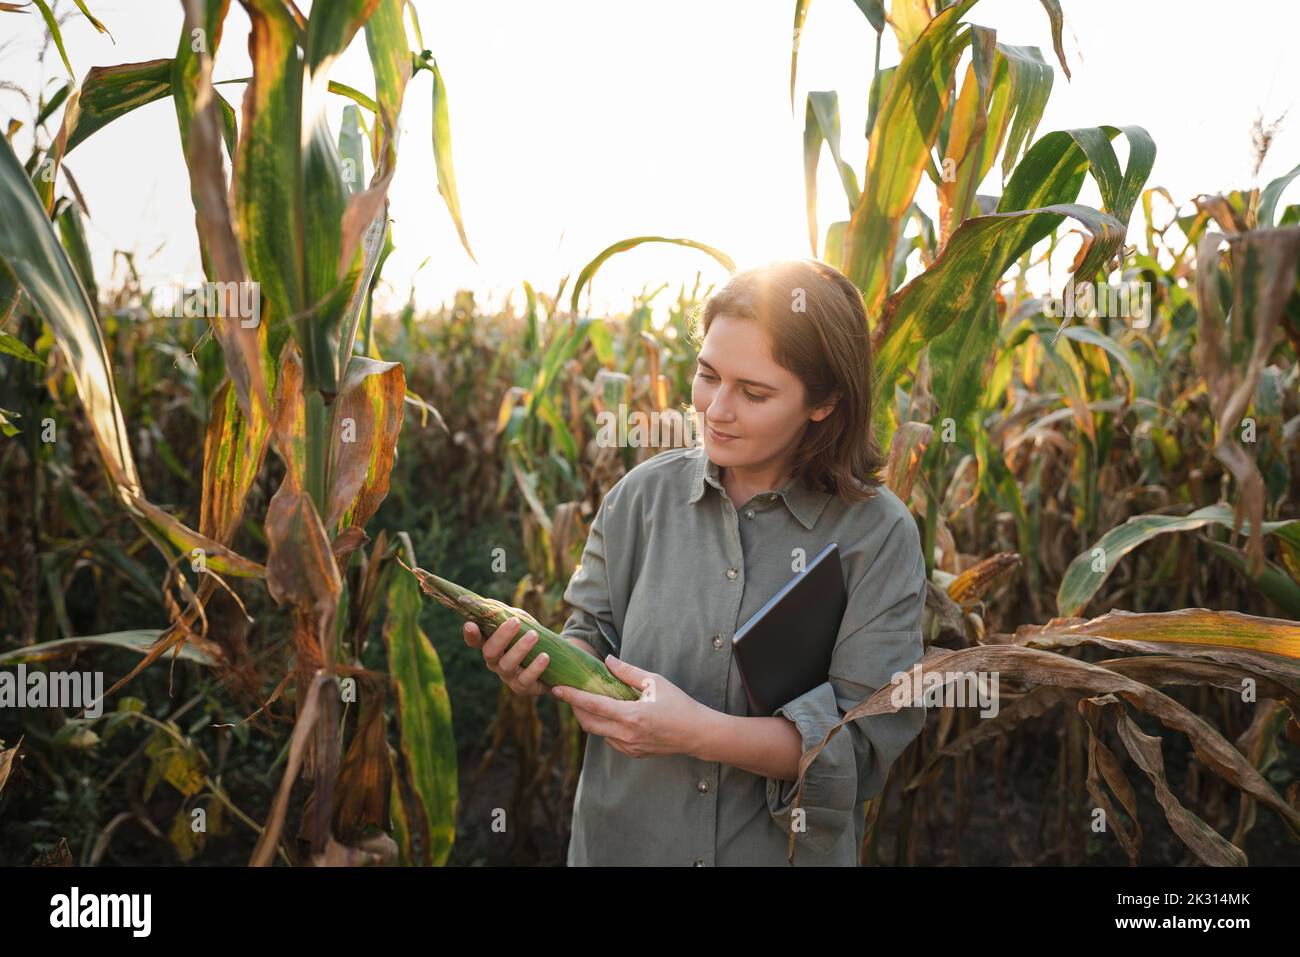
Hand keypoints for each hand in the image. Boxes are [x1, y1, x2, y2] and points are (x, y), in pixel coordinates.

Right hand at [463, 617, 548, 696]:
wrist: (554, 660)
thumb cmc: (530, 637)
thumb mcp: (520, 622)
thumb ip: (505, 613)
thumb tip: (488, 602)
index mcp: (491, 645)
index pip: (475, 641)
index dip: (470, 635)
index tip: (470, 624)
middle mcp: (495, 662)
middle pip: (489, 652)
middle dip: (501, 636)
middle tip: (515, 621)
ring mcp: (508, 676)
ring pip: (506, 665)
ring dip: (519, 649)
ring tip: (534, 635)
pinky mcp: (523, 687)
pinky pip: (526, 679)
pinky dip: (535, 668)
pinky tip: (544, 656)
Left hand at [552, 655, 710, 758]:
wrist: (697, 733)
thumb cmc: (679, 704)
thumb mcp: (655, 682)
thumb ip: (627, 672)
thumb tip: (607, 660)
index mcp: (631, 715)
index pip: (593, 705)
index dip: (572, 696)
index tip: (557, 688)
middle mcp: (627, 735)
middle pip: (588, 723)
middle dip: (575, 708)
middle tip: (568, 694)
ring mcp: (629, 747)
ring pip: (598, 733)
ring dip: (589, 718)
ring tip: (586, 702)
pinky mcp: (633, 753)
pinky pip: (610, 740)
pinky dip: (603, 728)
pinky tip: (608, 716)